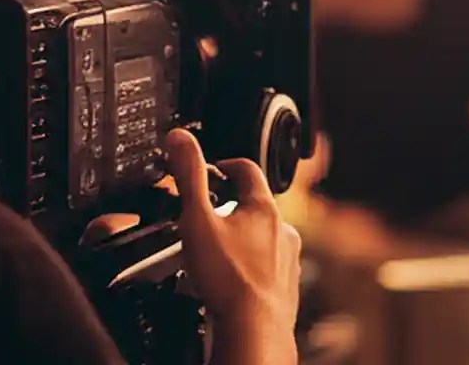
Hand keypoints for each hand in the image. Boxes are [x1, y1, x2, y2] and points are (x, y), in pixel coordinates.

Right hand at [166, 128, 300, 364]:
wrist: (255, 329)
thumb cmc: (229, 279)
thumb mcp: (197, 219)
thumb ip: (188, 176)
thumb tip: (180, 139)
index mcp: (263, 208)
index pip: (247, 170)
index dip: (226, 165)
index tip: (213, 170)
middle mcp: (282, 230)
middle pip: (254, 205)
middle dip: (229, 207)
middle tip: (204, 218)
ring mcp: (288, 259)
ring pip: (262, 237)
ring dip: (241, 238)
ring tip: (214, 253)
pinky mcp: (286, 286)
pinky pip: (267, 266)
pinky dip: (249, 266)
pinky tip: (230, 279)